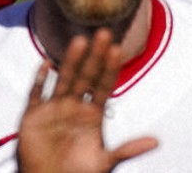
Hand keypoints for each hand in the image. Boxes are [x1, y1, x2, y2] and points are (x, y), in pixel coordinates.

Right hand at [16, 29, 157, 172]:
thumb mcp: (105, 161)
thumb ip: (129, 149)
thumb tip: (157, 141)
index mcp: (92, 115)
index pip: (103, 86)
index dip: (110, 68)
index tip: (118, 48)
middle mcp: (74, 107)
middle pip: (85, 76)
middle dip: (94, 56)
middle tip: (104, 32)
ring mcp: (54, 109)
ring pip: (64, 79)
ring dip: (71, 61)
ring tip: (80, 40)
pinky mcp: (34, 115)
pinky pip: (36, 93)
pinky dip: (39, 80)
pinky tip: (45, 64)